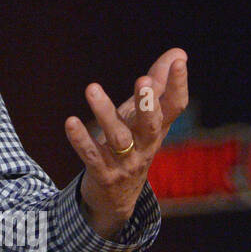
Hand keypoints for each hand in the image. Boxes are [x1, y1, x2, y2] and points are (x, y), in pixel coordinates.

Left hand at [63, 48, 188, 239]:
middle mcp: (145, 146)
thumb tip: (178, 53)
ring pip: (118, 137)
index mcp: (157, 129)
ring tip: (92, 88)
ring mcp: (125, 162)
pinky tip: (70, 122)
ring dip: (105, 112)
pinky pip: (91, 155)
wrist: (117, 198)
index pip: (174, 107)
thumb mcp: (145, 117)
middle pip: (152, 125)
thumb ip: (158, 86)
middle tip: (143, 81)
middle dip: (148, 104)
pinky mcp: (103, 174)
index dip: (179, 85)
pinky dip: (81, 139)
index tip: (179, 62)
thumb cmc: (132, 145)